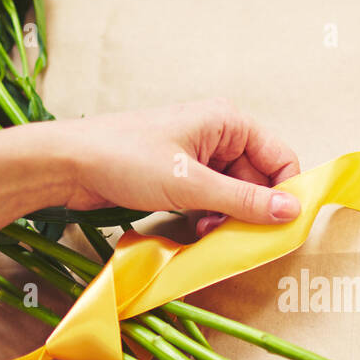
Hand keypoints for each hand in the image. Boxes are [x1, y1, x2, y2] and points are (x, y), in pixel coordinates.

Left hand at [56, 98, 302, 236]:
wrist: (67, 164)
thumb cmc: (125, 159)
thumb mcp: (190, 185)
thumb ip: (243, 200)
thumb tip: (291, 212)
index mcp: (228, 122)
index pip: (280, 158)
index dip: (285, 192)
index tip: (281, 226)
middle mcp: (218, 136)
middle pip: (258, 181)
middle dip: (250, 211)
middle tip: (235, 236)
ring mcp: (199, 157)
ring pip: (235, 195)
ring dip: (227, 219)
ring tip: (206, 232)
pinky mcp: (181, 177)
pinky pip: (212, 201)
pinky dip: (208, 218)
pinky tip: (192, 230)